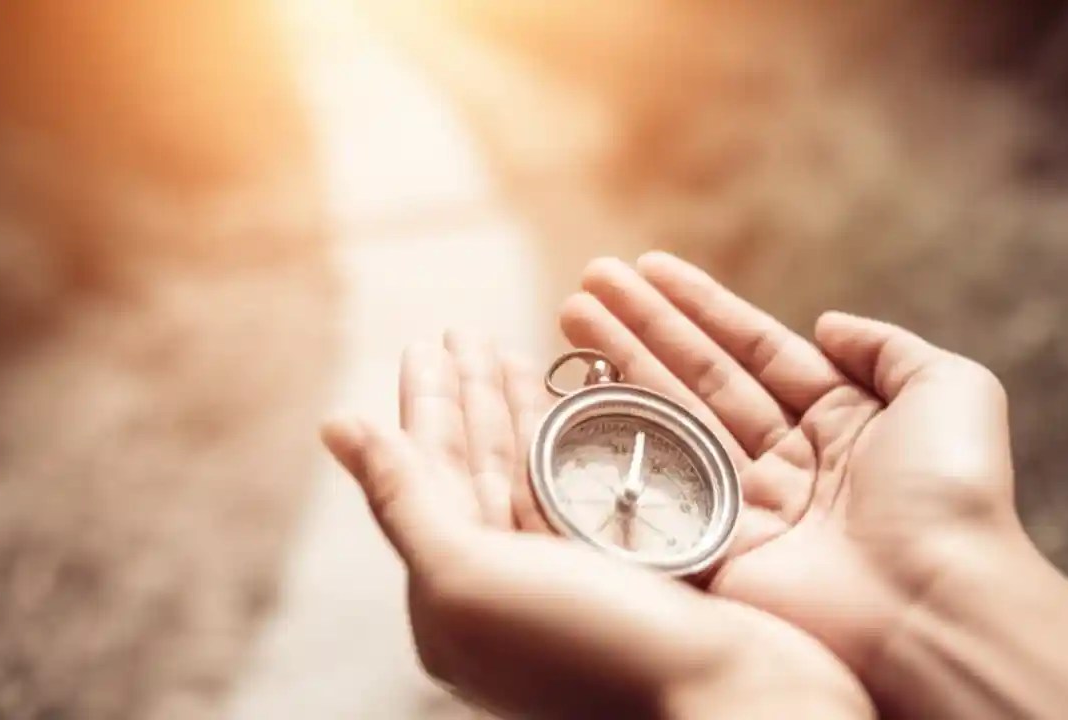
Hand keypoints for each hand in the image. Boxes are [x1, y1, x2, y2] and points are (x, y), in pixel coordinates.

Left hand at [321, 332, 873, 719]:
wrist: (728, 705)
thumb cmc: (593, 652)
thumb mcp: (470, 580)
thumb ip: (404, 500)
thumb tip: (340, 425)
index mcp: (453, 602)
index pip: (424, 479)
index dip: (426, 404)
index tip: (428, 340)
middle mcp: (507, 594)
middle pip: (475, 472)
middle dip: (467, 399)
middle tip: (464, 331)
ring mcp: (569, 584)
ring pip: (530, 477)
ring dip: (515, 413)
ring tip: (508, 352)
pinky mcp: (628, 575)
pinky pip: (585, 491)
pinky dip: (575, 444)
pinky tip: (576, 409)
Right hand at [559, 254, 1024, 707]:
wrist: (932, 606)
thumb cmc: (950, 495)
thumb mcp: (949, 389)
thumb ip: (887, 346)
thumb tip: (827, 322)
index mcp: (843, 420)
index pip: (756, 350)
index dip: (702, 307)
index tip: (650, 268)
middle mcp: (791, 460)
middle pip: (701, 378)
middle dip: (645, 327)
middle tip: (589, 282)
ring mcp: (748, 507)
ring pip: (672, 421)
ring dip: (620, 364)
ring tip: (571, 311)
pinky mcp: (716, 552)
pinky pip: (658, 489)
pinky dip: (618, 444)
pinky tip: (579, 396)